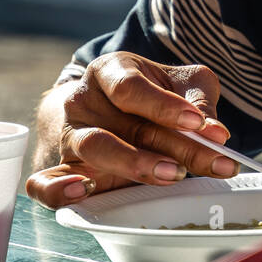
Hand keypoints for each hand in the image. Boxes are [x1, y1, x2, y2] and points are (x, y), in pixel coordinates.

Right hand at [25, 52, 236, 209]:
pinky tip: (84, 190)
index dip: (165, 106)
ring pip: (96, 149)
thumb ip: (199, 102)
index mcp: (110, 71)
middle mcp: (84, 100)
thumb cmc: (152, 93)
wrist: (106, 109)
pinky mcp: (61, 168)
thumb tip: (216, 132)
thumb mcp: (182, 84)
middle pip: (125, 125)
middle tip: (209, 161)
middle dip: (174, 146)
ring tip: (172, 174)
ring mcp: (70, 135)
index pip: (131, 86)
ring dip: (136, 164)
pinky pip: (45, 181)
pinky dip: (59, 189)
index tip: (198, 123)